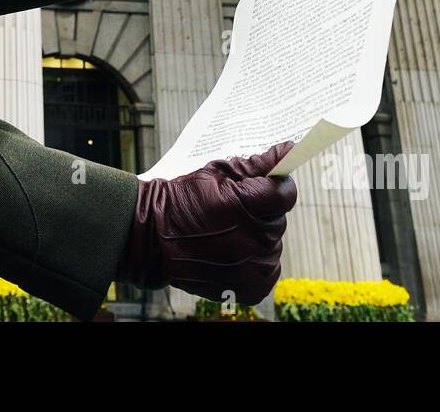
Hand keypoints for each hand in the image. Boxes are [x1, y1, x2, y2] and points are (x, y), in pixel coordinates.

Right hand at [116, 141, 297, 305]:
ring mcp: (252, 267)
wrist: (154, 238)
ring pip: (273, 243)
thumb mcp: (215, 173)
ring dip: (259, 236)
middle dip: (262, 211)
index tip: (267, 183)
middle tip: (235, 210)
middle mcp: (251, 240)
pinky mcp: (250, 287)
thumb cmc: (182, 201)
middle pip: (278, 219)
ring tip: (229, 232)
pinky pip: (269, 268)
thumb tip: (285, 152)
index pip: (285, 193)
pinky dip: (256, 260)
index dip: (277, 185)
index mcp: (243, 206)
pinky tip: (235, 251)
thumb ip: (254, 165)